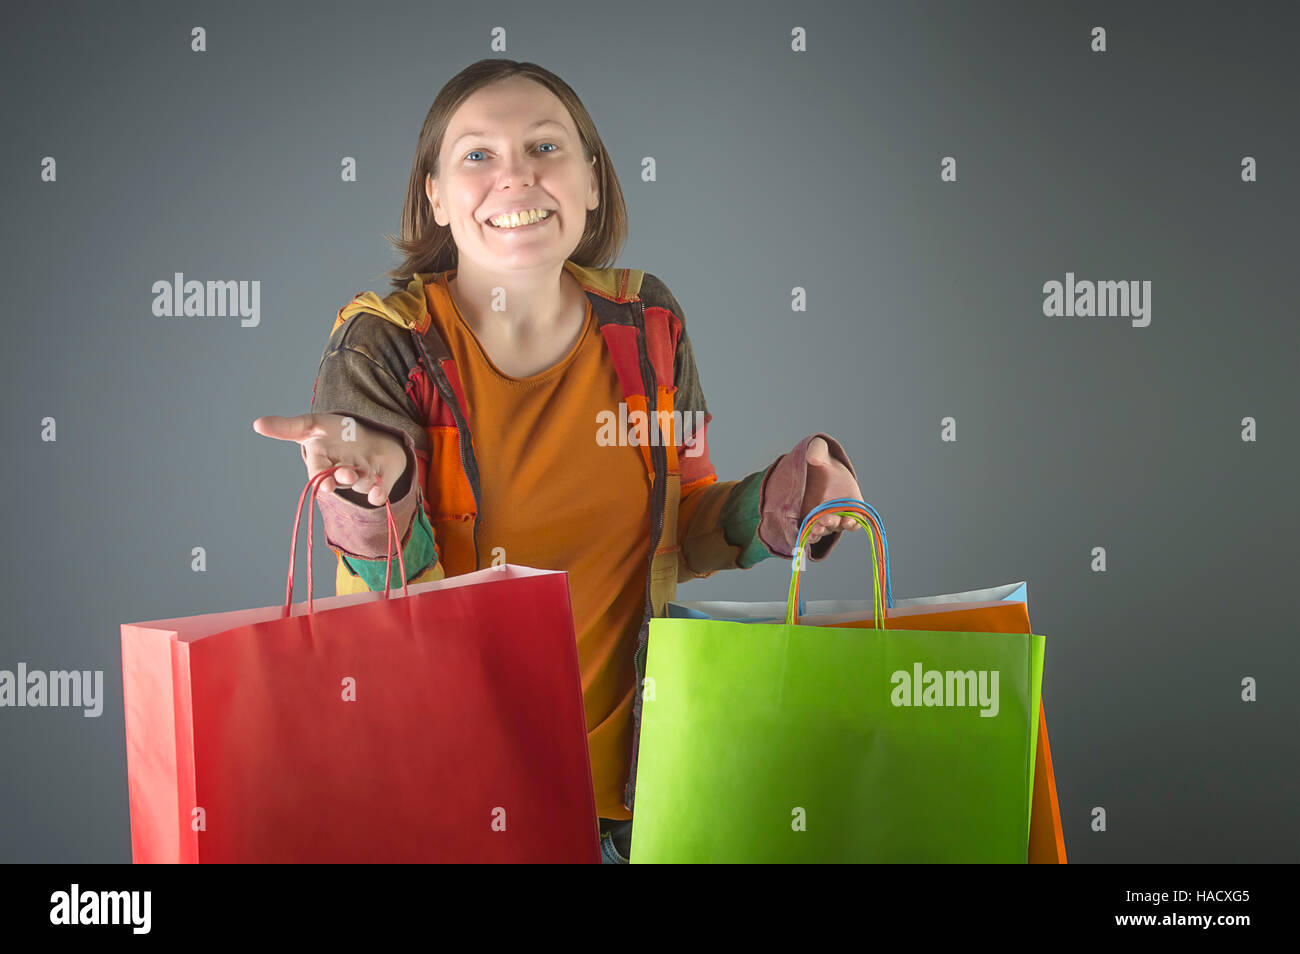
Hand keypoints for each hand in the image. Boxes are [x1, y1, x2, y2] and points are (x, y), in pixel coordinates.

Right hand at [253, 413, 407, 504]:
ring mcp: (361, 477)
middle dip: (343, 478)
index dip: (321, 478)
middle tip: (347, 474)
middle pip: (340, 480)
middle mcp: (340, 473)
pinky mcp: (380, 479)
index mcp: (322, 462)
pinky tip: (379, 493)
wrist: (370, 434)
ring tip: (368, 474)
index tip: (324, 484)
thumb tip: (256, 424)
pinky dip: (380, 493)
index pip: (318, 472)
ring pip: (361, 484)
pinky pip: (379, 491)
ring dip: (364, 481)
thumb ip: (287, 427)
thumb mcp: (312, 425)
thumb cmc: (336, 432)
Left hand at [799, 437, 861, 542]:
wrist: (807, 471)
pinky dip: (810, 537)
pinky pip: (812, 533)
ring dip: (821, 532)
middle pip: (840, 524)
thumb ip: (817, 451)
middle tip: (825, 520)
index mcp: (849, 498)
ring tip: (814, 530)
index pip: (858, 514)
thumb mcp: (818, 450)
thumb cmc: (821, 461)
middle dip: (834, 524)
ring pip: (826, 530)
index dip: (855, 520)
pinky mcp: (810, 521)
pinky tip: (805, 537)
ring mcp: (824, 518)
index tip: (847, 520)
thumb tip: (813, 458)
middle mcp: (839, 511)